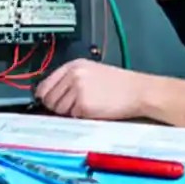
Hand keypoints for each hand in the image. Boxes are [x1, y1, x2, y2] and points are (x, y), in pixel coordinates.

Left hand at [34, 59, 150, 120]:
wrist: (139, 91)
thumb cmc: (120, 84)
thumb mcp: (92, 71)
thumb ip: (70, 79)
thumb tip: (48, 95)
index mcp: (74, 65)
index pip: (45, 84)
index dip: (44, 97)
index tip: (45, 103)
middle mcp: (73, 75)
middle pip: (49, 99)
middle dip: (57, 107)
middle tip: (73, 108)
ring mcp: (78, 90)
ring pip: (59, 110)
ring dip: (70, 113)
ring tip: (87, 107)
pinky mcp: (84, 105)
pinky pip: (72, 117)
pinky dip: (80, 118)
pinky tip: (93, 111)